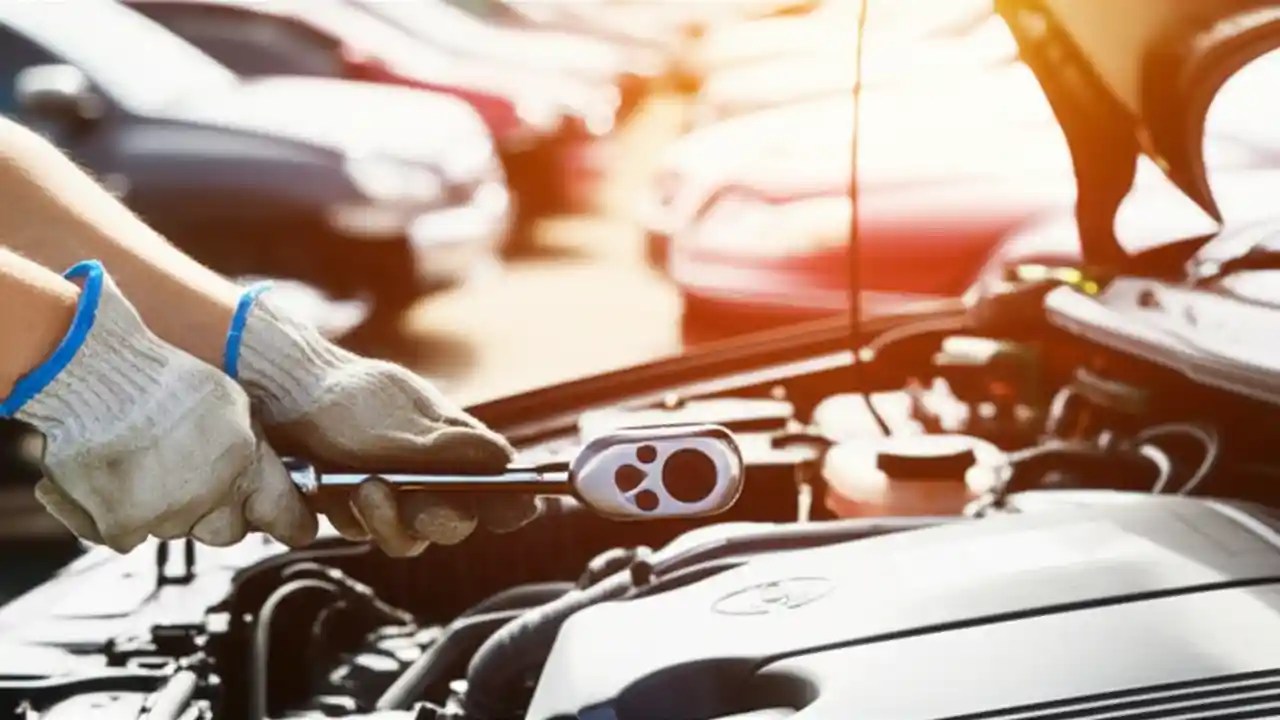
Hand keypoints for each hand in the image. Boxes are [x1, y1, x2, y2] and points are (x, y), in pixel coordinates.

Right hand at [5, 264, 314, 551]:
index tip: (298, 528)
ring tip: (148, 462)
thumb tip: (265, 472)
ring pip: (177, 530)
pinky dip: (120, 514)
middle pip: (228, 532)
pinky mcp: (120, 527)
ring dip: (169, 508)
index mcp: (243, 462)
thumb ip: (251, 446)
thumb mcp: (229, 401)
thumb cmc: (158, 378)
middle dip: (220, 513)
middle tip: (197, 479)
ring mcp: (164, 516)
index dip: (293, 524)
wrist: (91, 376)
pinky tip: (114, 476)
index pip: (284, 515)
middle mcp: (208, 496)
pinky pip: (130, 535)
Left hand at [230, 291, 538, 555]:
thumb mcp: (401, 422)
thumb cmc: (346, 398)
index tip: (509, 514)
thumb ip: (452, 448)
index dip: (507, 505)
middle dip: (439, 518)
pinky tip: (335, 489)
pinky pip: (366, 533)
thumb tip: (506, 461)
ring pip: (408, 538)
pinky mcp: (356, 507)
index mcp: (454, 445)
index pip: (496, 484)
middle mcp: (429, 473)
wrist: (278, 396)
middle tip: (422, 504)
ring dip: (388, 520)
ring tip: (365, 488)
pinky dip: (352, 516)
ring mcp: (393, 492)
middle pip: (454, 521)